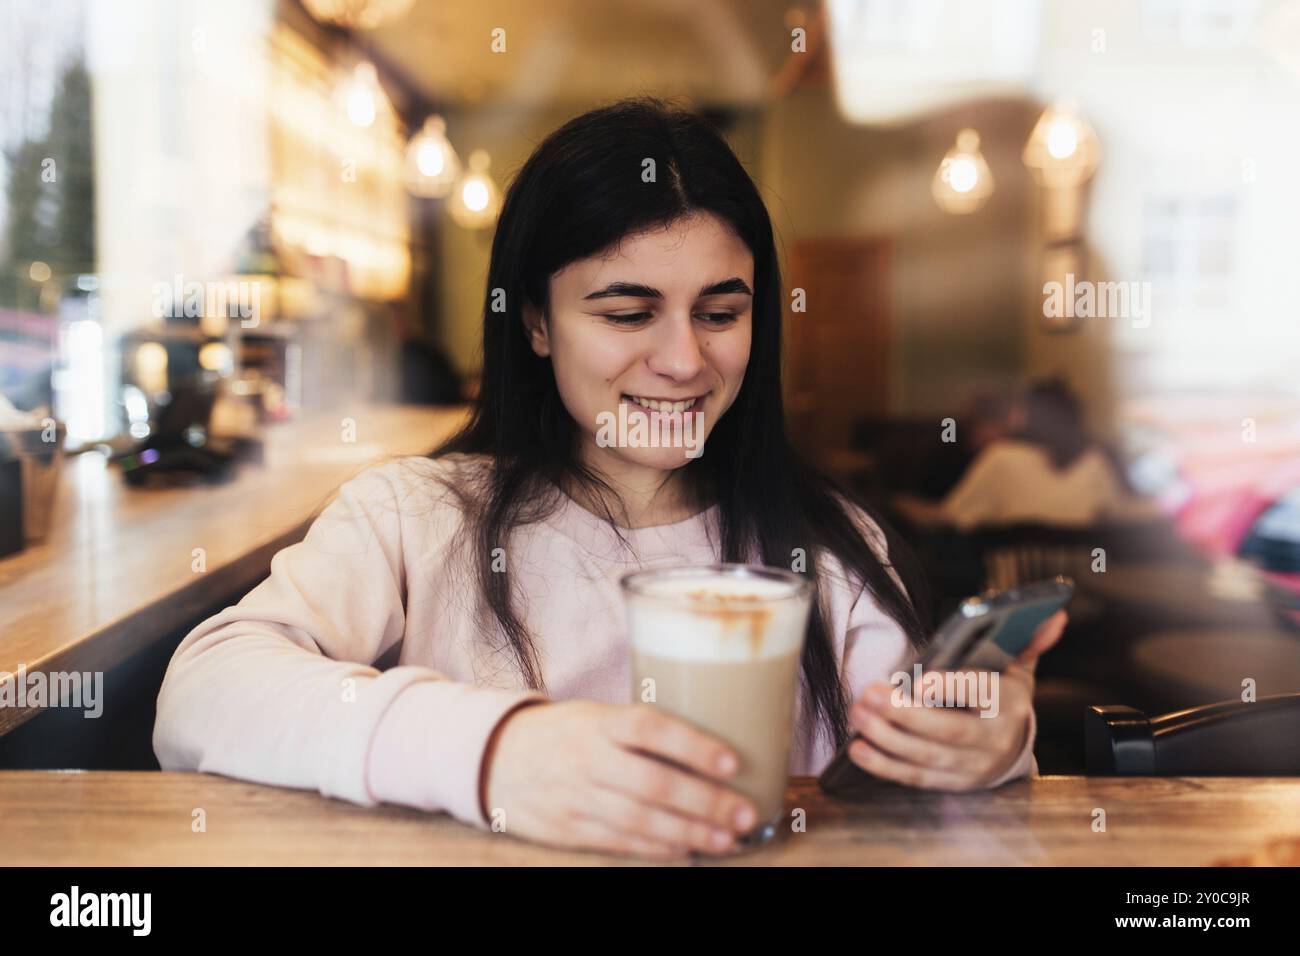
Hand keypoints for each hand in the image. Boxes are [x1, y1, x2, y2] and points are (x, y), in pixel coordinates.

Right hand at [483, 700, 759, 859]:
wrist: (494, 758)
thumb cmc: (564, 732)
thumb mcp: (596, 715)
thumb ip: (641, 729)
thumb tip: (711, 743)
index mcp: (598, 721)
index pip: (649, 728)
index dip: (693, 745)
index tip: (732, 761)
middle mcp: (586, 758)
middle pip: (652, 783)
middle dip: (705, 802)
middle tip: (744, 813)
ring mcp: (575, 797)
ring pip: (639, 821)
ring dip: (689, 832)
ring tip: (726, 839)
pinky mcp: (567, 830)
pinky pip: (618, 842)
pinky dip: (656, 848)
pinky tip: (686, 849)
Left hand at [846, 610, 1067, 790]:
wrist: (1012, 743)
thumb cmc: (1003, 694)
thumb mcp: (1018, 666)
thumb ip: (1026, 640)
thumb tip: (1053, 615)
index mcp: (1008, 703)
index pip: (981, 693)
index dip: (951, 688)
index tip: (920, 680)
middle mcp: (993, 739)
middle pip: (948, 730)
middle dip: (905, 713)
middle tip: (869, 693)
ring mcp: (972, 766)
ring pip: (927, 756)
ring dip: (887, 737)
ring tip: (858, 713)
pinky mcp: (952, 783)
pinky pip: (915, 777)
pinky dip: (885, 766)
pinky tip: (858, 749)